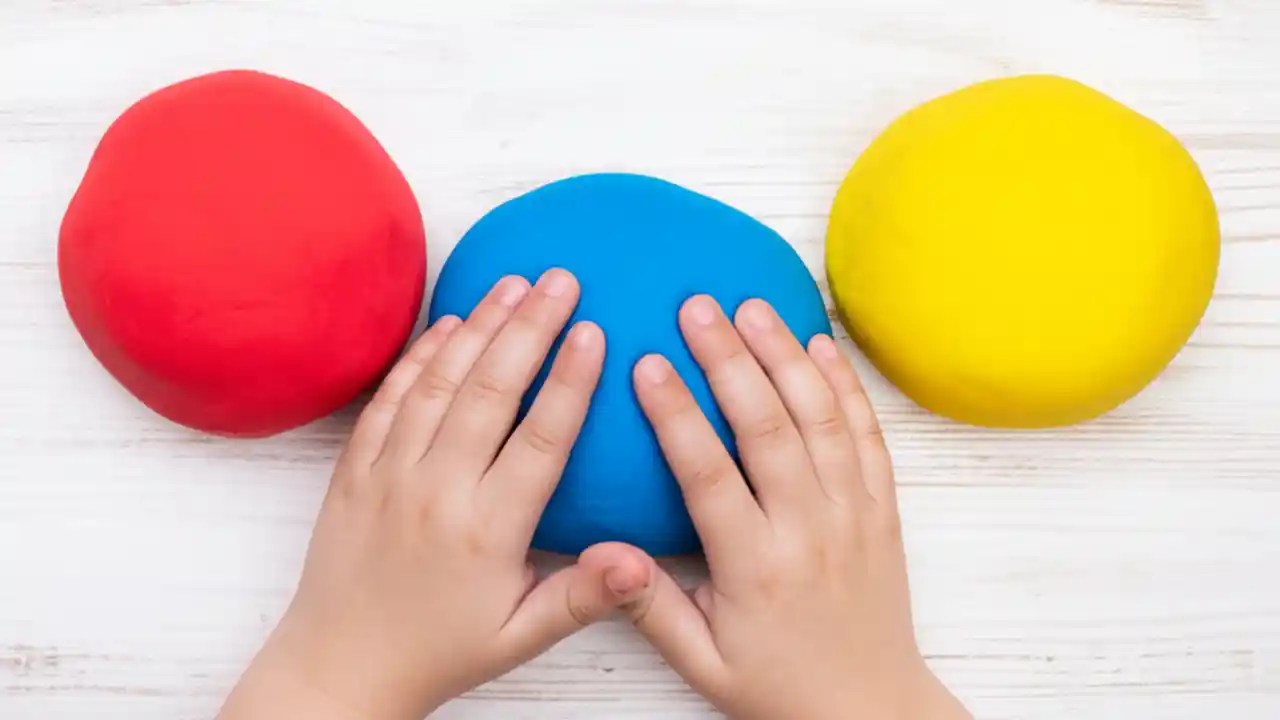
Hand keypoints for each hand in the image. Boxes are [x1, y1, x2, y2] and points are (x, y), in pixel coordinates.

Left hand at [219, 270, 653, 719]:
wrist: (341, 666)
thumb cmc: (439, 651)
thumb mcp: (522, 635)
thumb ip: (584, 595)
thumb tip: (640, 564)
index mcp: (487, 531)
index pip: (541, 438)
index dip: (570, 380)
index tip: (595, 331)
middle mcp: (437, 491)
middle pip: (490, 391)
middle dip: (530, 328)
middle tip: (561, 279)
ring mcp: (389, 475)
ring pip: (439, 383)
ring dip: (478, 327)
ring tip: (513, 283)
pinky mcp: (355, 470)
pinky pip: (388, 399)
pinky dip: (418, 356)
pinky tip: (448, 324)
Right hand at [624, 296, 969, 719]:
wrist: (869, 710)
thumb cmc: (779, 687)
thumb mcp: (701, 663)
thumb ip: (651, 607)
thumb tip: (605, 555)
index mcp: (755, 566)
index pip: (708, 473)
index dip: (676, 413)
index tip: (647, 363)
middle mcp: (808, 529)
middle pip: (768, 425)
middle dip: (729, 358)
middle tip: (696, 306)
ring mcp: (852, 513)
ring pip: (821, 418)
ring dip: (786, 355)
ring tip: (752, 306)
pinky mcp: (882, 509)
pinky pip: (867, 435)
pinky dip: (846, 386)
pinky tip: (820, 346)